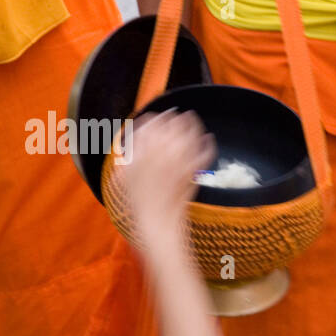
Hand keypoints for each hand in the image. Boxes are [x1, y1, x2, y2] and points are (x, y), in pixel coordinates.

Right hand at [120, 109, 215, 240]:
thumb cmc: (138, 200)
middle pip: (171, 124)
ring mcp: (179, 160)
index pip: (151, 124)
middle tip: (177, 115)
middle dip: (174, 118)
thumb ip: (132, 150)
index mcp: (142, 151)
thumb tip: (137, 133)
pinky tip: (208, 138)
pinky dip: (207, 144)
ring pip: (189, 134)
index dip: (155, 118)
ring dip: (191, 125)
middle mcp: (161, 152)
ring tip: (192, 118)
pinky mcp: (193, 171)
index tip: (159, 116)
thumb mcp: (127, 173)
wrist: (156, 221)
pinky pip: (204, 152)